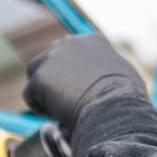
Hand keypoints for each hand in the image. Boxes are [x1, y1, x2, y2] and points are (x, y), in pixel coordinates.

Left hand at [22, 33, 145, 134]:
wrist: (112, 108)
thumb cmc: (126, 97)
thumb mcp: (126, 74)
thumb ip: (112, 70)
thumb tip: (112, 81)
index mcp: (92, 40)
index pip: (73, 53)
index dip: (75, 73)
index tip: (81, 90)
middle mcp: (69, 42)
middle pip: (52, 59)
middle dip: (56, 78)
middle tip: (66, 100)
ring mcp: (51, 58)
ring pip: (36, 73)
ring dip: (43, 90)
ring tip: (56, 109)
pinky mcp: (38, 77)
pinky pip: (30, 94)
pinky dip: (39, 107)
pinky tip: (54, 116)